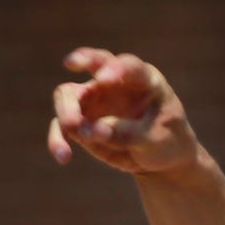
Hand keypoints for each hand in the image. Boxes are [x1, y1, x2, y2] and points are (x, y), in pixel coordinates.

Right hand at [47, 49, 196, 175]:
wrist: (163, 158)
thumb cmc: (166, 139)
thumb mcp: (156, 139)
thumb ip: (127, 133)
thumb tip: (91, 131)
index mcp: (142, 78)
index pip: (127, 66)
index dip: (114, 69)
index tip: (102, 78)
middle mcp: (113, 81)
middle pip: (88, 71)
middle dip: (78, 93)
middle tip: (74, 120)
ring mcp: (95, 99)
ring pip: (68, 95)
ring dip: (65, 115)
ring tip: (72, 135)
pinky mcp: (82, 121)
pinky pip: (62, 126)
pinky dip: (59, 139)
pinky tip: (63, 156)